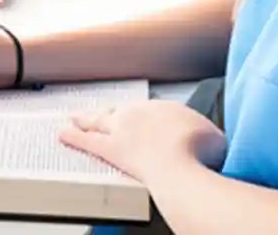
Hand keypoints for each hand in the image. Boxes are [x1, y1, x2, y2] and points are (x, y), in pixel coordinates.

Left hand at [60, 100, 225, 183]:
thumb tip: (213, 142)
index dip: (145, 118)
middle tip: (104, 112)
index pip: (150, 111)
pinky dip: (73, 137)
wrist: (182, 167)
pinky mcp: (110, 149)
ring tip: (75, 117)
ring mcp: (122, 129)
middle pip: (122, 112)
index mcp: (165, 109)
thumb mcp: (214, 139)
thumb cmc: (199, 156)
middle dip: (112, 113)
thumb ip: (207, 137)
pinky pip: (87, 140)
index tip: (144, 122)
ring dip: (87, 118)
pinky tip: (63, 134)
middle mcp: (141, 114)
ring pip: (100, 121)